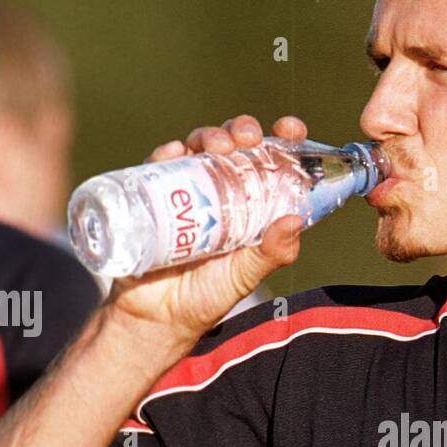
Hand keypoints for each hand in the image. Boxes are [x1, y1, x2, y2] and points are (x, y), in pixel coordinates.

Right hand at [107, 114, 307, 344]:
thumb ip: (272, 253)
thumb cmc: (206, 296)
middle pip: (233, 145)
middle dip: (242, 130)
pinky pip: (157, 165)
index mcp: (250, 204)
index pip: (270, 163)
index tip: (291, 129)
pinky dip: (166, 153)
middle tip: (247, 138)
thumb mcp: (245, 274)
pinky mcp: (151, 195)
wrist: (156, 317)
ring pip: (197, 147)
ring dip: (208, 135)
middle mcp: (219, 191)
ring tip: (216, 147)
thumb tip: (295, 221)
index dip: (282, 140)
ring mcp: (185, 190)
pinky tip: (175, 153)